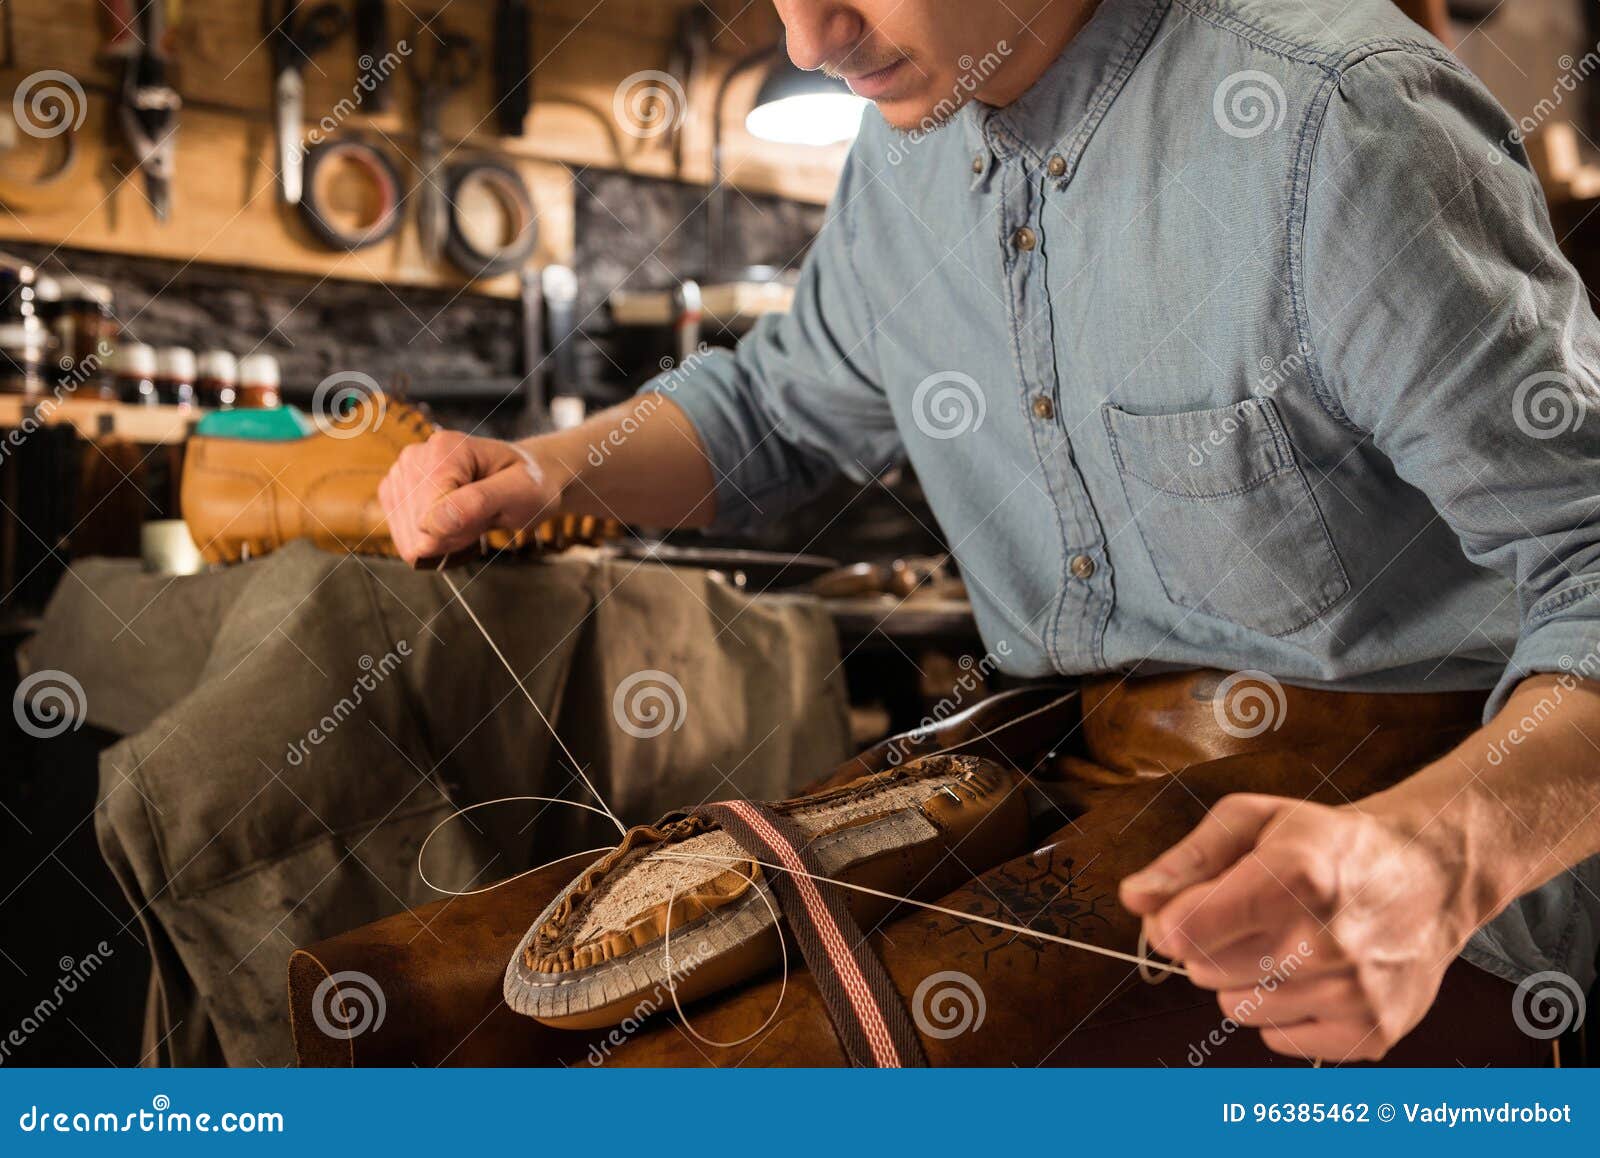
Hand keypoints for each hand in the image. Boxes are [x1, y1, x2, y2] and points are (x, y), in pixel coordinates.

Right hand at [378, 430, 562, 563]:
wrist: (522, 478)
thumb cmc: (527, 483)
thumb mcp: (519, 493)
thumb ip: (477, 504)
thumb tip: (433, 524)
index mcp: (444, 449)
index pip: (432, 515)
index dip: (463, 529)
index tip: (489, 513)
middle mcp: (415, 456)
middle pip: (418, 529)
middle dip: (454, 536)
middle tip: (482, 517)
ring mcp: (401, 475)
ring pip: (409, 539)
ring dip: (444, 541)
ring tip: (470, 519)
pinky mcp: (395, 494)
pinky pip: (404, 539)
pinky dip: (431, 543)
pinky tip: (452, 526)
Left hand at [1119, 793, 1475, 1061]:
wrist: (1430, 875)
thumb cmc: (1329, 843)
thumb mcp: (1254, 820)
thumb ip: (1186, 859)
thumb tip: (1134, 898)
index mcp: (1293, 877)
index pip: (1185, 930)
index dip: (1172, 921)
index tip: (1186, 908)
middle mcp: (1325, 941)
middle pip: (1203, 971)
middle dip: (1210, 945)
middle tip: (1251, 917)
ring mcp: (1351, 993)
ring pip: (1236, 1009)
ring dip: (1245, 979)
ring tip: (1286, 942)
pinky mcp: (1370, 1033)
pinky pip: (1277, 1039)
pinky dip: (1283, 1012)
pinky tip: (1313, 975)